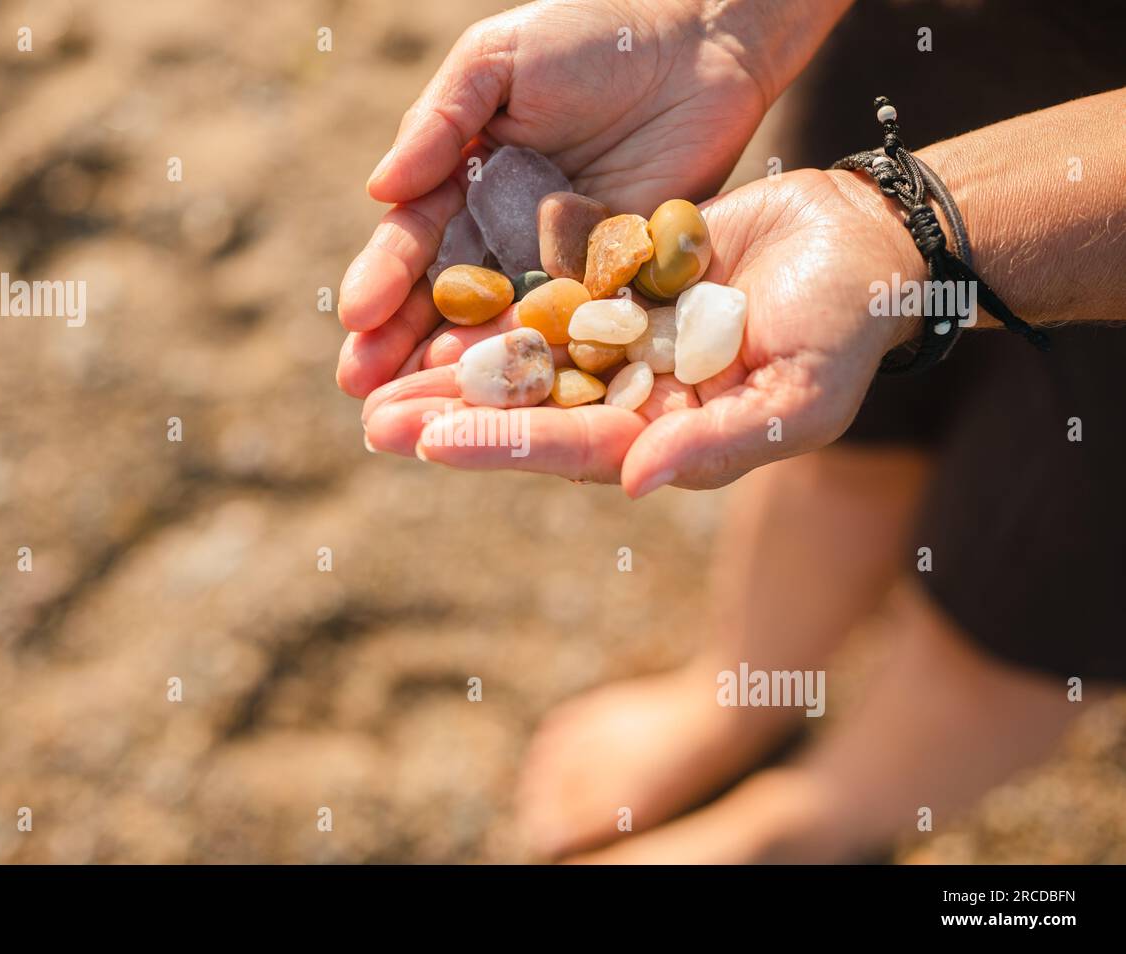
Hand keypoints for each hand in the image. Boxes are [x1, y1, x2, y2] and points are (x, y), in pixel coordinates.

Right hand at [336, 0, 813, 397]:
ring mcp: (556, 263)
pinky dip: (545, 360)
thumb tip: (378, 191)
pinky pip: (575, 325)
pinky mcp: (614, 280)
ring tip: (422, 409)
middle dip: (401, 345)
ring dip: (462, 368)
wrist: (700, 40)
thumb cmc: (588, 33)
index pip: (414, 241)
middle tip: (362, 390)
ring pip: (502, 325)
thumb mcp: (497, 63)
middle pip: (445, 300)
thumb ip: (439, 123)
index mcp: (461, 182)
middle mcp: (500, 232)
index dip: (383, 279)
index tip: (357, 316)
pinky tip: (515, 395)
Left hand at [361, 169, 923, 495]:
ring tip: (376, 381)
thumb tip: (634, 481)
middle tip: (374, 423)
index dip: (505, 444)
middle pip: (530, 412)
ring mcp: (618, 345)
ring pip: (522, 362)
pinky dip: (488, 309)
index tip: (431, 441)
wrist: (861, 238)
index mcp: (668, 439)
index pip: (575, 447)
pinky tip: (431, 310)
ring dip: (454, 372)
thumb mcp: (797, 395)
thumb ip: (718, 441)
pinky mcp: (613, 291)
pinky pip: (539, 301)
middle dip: (454, 419)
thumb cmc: (846, 327)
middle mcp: (632, 400)